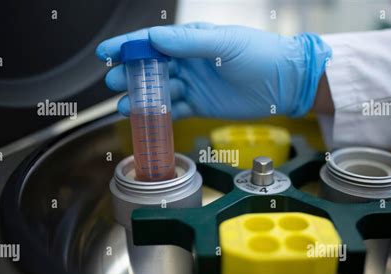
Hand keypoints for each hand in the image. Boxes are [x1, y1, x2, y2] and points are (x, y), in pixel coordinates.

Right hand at [96, 22, 331, 118]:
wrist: (284, 84)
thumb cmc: (260, 55)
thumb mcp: (225, 44)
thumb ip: (189, 42)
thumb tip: (154, 38)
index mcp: (192, 40)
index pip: (153, 41)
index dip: (128, 46)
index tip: (106, 52)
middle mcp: (189, 61)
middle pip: (151, 68)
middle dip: (131, 74)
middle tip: (114, 83)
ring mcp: (194, 84)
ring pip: (160, 91)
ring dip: (141, 98)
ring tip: (125, 106)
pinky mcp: (200, 105)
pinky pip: (174, 110)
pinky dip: (159, 114)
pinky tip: (145, 118)